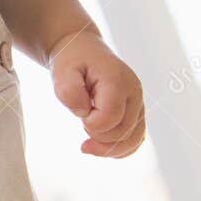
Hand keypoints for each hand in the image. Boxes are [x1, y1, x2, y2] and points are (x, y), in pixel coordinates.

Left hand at [48, 30, 145, 157]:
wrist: (83, 51)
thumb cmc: (72, 62)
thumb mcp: (62, 72)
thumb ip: (69, 92)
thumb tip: (84, 113)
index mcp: (117, 81)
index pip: (110, 118)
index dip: (90, 123)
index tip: (80, 111)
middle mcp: (134, 93)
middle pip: (122, 133)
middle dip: (97, 135)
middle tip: (82, 119)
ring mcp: (138, 103)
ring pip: (133, 140)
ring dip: (108, 147)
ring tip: (88, 141)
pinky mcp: (137, 113)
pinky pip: (136, 140)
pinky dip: (119, 149)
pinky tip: (101, 147)